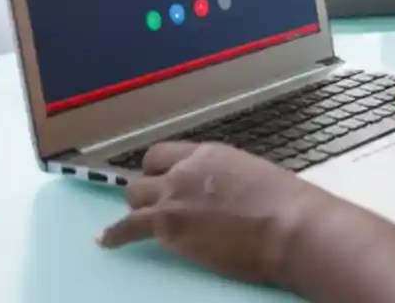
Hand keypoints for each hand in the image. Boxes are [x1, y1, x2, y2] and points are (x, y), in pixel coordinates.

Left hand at [98, 142, 334, 284]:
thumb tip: (220, 193)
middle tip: (155, 207)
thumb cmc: (287, 204)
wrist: (289, 226)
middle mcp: (185, 170)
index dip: (158, 170)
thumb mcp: (253, 174)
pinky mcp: (167, 227)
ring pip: (134, 198)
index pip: (163, 155)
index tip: (161, 181)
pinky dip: (114, 235)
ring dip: (136, 211)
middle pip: (144, 177)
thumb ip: (226, 179)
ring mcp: (172, 197)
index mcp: (209, 154)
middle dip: (146, 192)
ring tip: (134, 224)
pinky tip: (106, 240)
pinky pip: (127, 228)